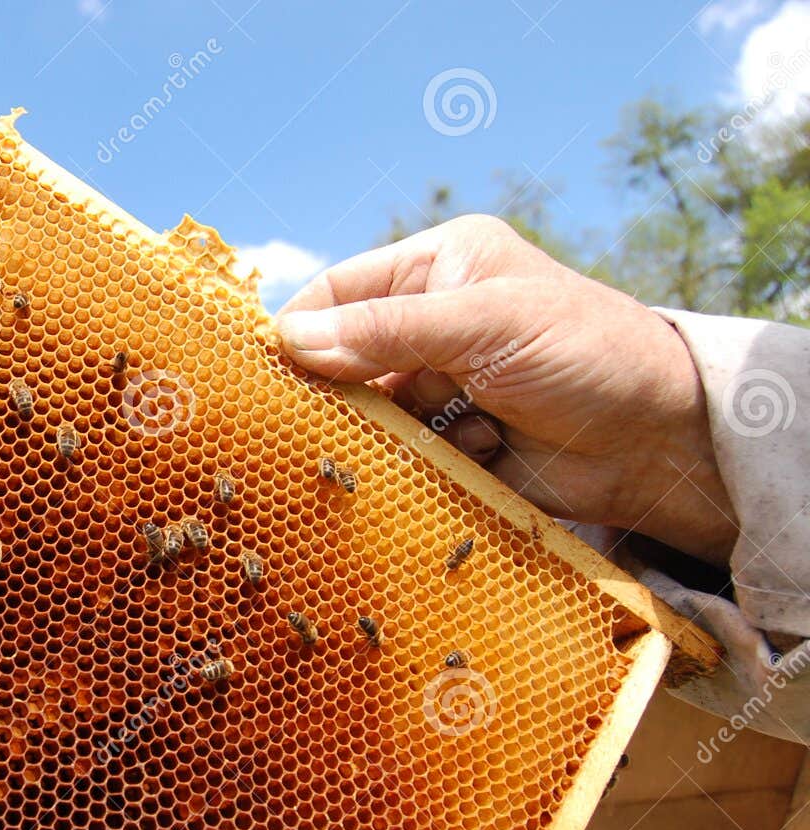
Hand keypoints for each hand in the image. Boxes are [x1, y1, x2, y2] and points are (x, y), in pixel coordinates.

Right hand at [273, 215, 737, 567]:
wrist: (661, 442)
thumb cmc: (586, 354)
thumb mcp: (484, 326)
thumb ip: (387, 332)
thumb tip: (290, 340)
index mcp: (439, 267)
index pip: (341, 289)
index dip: (300, 326)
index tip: (262, 371)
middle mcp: (433, 322)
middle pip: (346, 358)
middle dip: (338, 393)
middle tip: (316, 424)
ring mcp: (443, 385)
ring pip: (371, 415)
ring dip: (386, 437)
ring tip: (418, 443)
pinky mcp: (454, 443)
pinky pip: (403, 458)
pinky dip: (417, 467)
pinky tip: (461, 460)